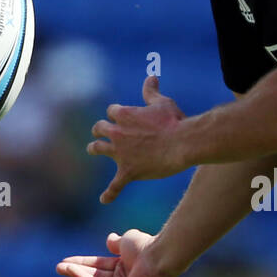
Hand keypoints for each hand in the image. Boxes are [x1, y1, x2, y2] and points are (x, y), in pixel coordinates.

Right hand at [56, 229, 169, 276]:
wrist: (156, 257)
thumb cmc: (145, 247)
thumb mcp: (126, 242)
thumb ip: (116, 243)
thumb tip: (109, 239)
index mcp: (126, 269)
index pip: (99, 267)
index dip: (83, 263)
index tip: (66, 260)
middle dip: (77, 272)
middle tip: (59, 267)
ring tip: (65, 268)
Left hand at [88, 76, 185, 203]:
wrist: (183, 143)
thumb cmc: (175, 121)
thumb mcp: (163, 102)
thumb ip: (151, 92)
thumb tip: (150, 77)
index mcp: (124, 114)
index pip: (112, 111)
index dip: (117, 114)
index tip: (123, 117)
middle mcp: (117, 133)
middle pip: (100, 128)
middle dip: (100, 129)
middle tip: (101, 132)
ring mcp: (120, 153)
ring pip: (98, 149)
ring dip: (95, 148)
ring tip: (93, 149)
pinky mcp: (128, 171)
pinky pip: (115, 185)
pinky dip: (109, 193)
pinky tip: (104, 200)